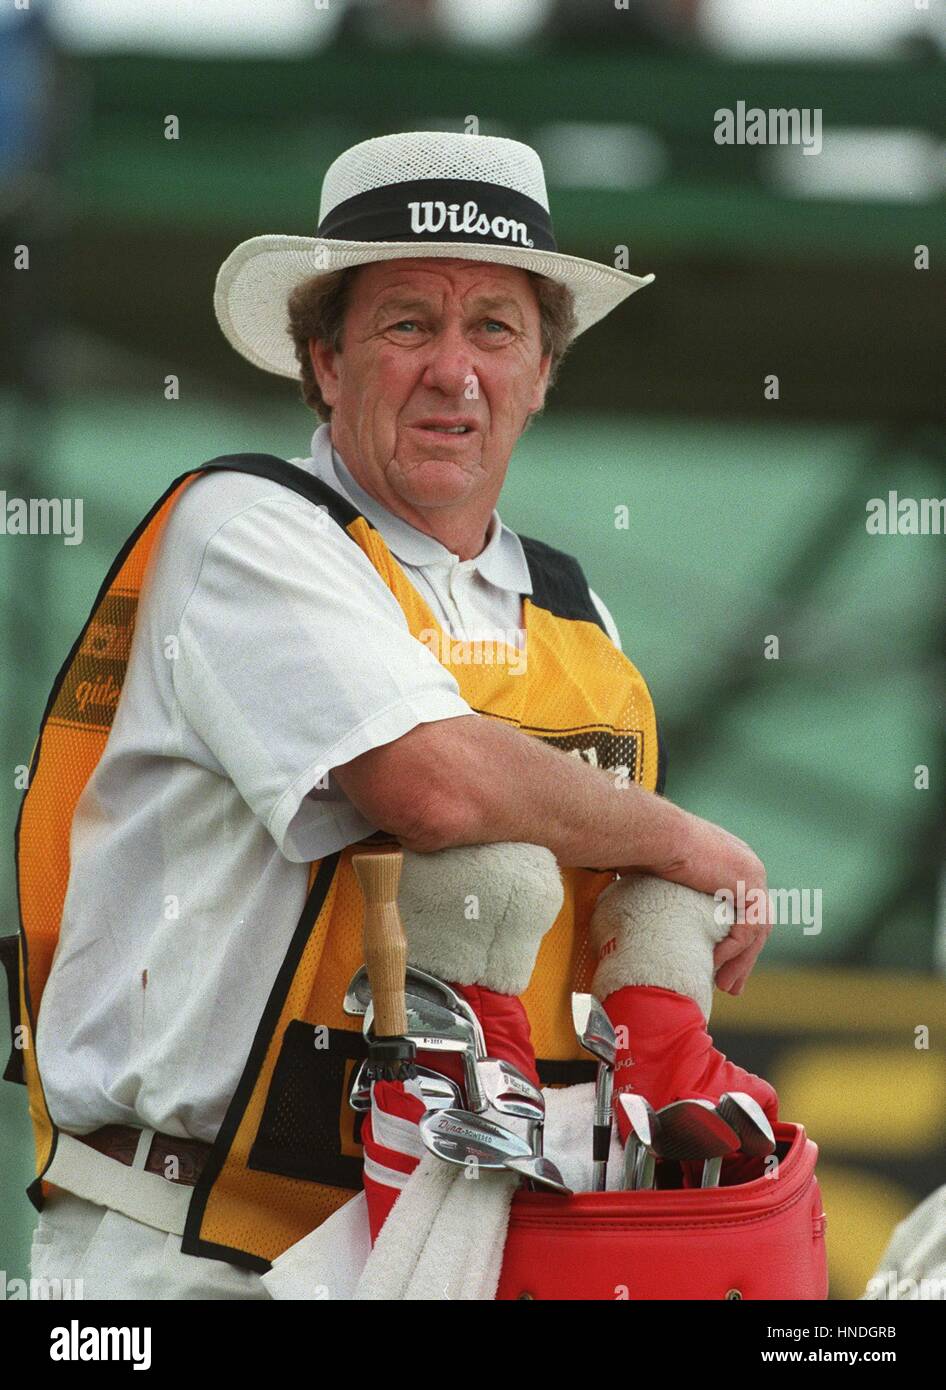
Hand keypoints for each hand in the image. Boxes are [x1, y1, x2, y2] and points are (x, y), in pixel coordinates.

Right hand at [638, 805, 770, 995]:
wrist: (655, 834)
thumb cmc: (647, 848)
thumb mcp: (667, 877)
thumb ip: (675, 895)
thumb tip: (654, 915)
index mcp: (732, 862)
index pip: (745, 909)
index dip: (736, 941)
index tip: (722, 965)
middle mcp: (748, 866)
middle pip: (756, 923)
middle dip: (744, 959)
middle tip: (732, 986)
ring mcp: (752, 874)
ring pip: (756, 931)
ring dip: (741, 962)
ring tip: (725, 986)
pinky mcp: (748, 885)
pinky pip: (747, 929)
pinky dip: (733, 951)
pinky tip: (714, 964)